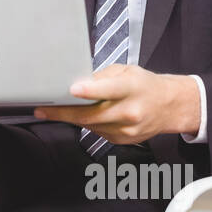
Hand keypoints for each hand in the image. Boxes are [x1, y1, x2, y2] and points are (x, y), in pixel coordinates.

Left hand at [31, 64, 199, 146]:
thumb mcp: (125, 71)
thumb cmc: (145, 85)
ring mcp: (127, 129)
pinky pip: (97, 132)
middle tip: (42, 109)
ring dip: (71, 118)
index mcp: (132, 88)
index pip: (110, 89)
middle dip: (64, 112)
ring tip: (55, 110)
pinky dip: (86, 124)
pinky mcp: (123, 140)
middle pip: (92, 115)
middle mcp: (130, 111)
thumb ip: (101, 77)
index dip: (90, 90)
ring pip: (90, 126)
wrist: (169, 107)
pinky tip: (82, 116)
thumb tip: (76, 84)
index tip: (72, 89)